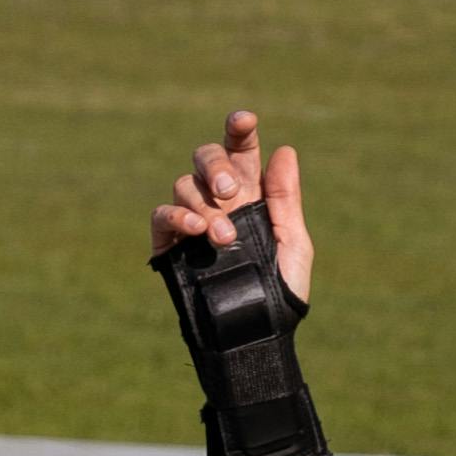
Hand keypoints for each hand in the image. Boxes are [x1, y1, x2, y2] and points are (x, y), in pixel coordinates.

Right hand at [151, 106, 311, 302]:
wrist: (253, 333)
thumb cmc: (279, 291)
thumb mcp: (293, 244)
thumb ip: (285, 199)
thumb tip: (285, 150)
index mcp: (252, 193)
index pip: (241, 149)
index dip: (240, 129)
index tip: (244, 122)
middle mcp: (219, 199)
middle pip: (206, 156)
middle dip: (215, 164)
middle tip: (229, 190)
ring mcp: (192, 219)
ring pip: (185, 184)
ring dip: (205, 205)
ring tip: (225, 238)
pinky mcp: (170, 242)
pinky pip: (162, 214)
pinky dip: (177, 216)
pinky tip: (195, 229)